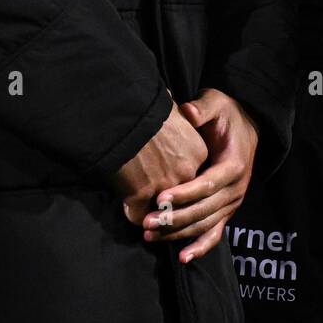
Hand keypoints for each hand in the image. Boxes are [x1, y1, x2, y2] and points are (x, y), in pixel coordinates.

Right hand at [113, 101, 206, 229]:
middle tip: (155, 193)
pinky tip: (127, 204)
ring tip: (143, 210)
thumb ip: (183, 119)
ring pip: (163, 211)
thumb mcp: (175, 109)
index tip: (166, 170)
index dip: (179, 175)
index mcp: (198, 152)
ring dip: (153, 213)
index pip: (193, 175)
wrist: (124, 113)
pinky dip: (133, 213)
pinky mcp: (141, 196)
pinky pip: (139, 216)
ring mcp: (165, 186)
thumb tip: (184, 112)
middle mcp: (186, 172)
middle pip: (181, 195)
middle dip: (168, 198)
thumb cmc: (148, 107)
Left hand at [141, 89, 258, 262]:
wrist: (245, 125)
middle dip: (175, 218)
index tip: (160, 197)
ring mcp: (232, 203)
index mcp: (234, 165)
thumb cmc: (226, 115)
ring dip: (178, 234)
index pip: (207, 185)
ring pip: (205, 224)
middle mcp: (236, 189)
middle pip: (204, 210)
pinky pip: (215, 233)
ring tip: (150, 235)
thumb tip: (187, 112)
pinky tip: (182, 258)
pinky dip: (200, 247)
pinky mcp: (226, 211)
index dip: (184, 193)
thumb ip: (202, 108)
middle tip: (147, 221)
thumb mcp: (216, 103)